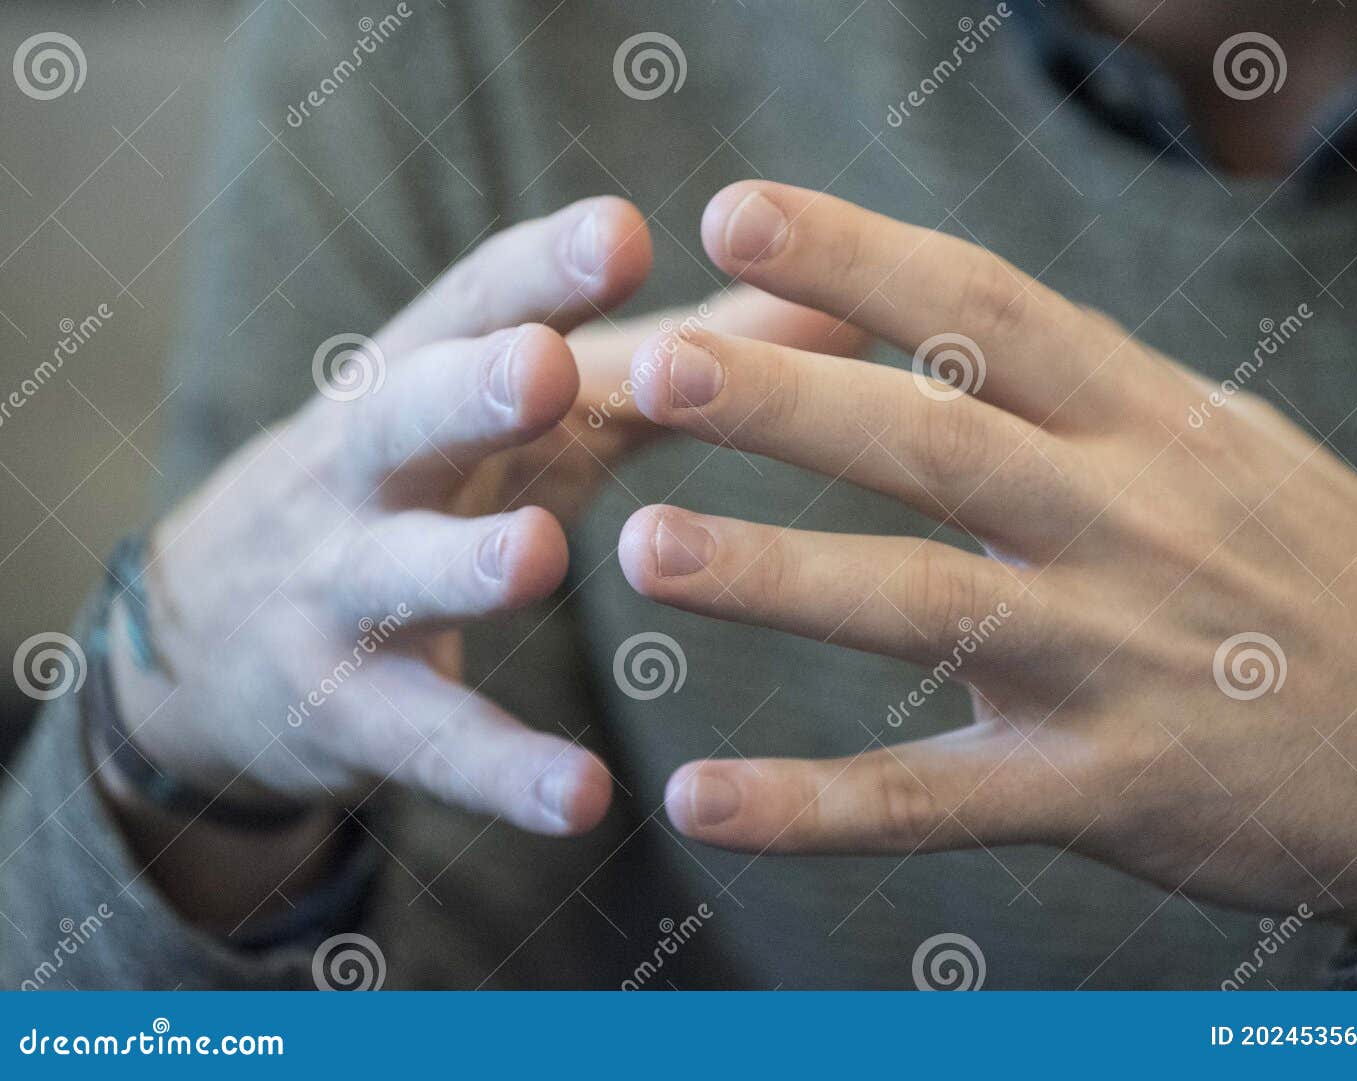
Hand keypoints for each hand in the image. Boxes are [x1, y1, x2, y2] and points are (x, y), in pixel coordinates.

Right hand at [114, 193, 851, 840]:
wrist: (212, 633)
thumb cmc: (427, 484)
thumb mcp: (527, 416)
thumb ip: (672, 365)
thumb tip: (843, 304)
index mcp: (420, 377)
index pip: (471, 304)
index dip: (538, 269)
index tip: (617, 231)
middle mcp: (364, 470)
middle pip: (403, 414)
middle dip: (471, 389)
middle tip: (547, 367)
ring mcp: (340, 589)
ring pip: (395, 572)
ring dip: (462, 564)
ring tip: (539, 555)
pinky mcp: (345, 709)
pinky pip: (426, 741)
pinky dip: (499, 771)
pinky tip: (581, 799)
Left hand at [618, 181, 1356, 943]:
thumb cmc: (1323, 574)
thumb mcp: (1222, 443)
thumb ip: (1083, 389)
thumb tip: (934, 311)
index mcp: (1149, 423)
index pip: (986, 309)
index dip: (854, 253)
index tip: (733, 214)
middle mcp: (1124, 524)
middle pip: (934, 442)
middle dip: (789, 399)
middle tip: (657, 365)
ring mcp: (1112, 660)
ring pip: (922, 606)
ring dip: (776, 576)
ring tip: (647, 548)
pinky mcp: (1103, 790)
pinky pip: (935, 800)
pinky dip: (814, 806)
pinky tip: (702, 800)